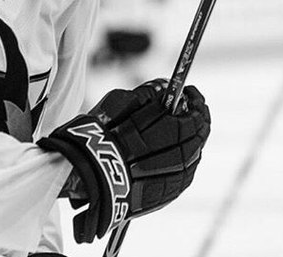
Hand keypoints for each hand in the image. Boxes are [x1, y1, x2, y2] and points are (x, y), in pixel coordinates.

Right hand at [38, 80, 210, 243]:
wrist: (82, 176)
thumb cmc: (95, 134)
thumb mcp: (115, 104)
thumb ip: (144, 95)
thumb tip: (166, 87)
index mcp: (155, 133)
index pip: (189, 117)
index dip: (195, 102)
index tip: (190, 91)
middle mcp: (165, 159)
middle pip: (195, 137)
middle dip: (199, 120)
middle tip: (197, 107)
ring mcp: (167, 181)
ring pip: (193, 157)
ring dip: (196, 140)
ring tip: (191, 128)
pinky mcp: (163, 195)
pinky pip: (186, 176)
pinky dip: (189, 160)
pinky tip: (185, 151)